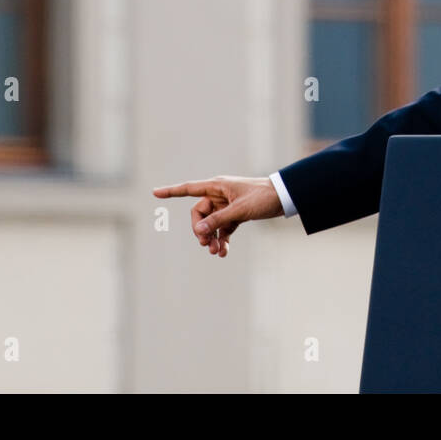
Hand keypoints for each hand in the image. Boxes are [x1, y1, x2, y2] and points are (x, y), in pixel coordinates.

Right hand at [151, 175, 282, 257]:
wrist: (285, 198)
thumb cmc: (263, 197)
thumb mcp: (239, 211)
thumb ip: (218, 221)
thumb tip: (198, 231)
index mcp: (217, 186)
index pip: (189, 189)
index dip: (171, 191)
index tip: (155, 193)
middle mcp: (220, 195)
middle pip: (199, 214)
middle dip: (201, 230)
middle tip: (207, 244)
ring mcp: (227, 206)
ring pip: (211, 224)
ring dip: (212, 238)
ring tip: (217, 252)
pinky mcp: (236, 215)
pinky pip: (223, 229)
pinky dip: (222, 240)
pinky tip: (224, 252)